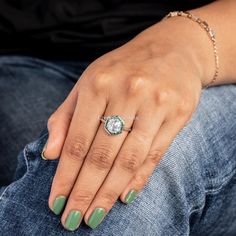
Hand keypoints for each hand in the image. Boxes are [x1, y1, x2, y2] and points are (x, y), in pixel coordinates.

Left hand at [44, 17, 205, 230]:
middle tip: (73, 219)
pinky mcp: (178, 113)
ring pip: (128, 159)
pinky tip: (124, 196)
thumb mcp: (88, 83)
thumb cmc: (123, 68)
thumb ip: (65, 116)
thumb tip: (52, 154)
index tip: (56, 201)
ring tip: (95, 215)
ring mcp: (156, 103)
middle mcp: (127, 92)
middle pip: (101, 154)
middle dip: (85, 191)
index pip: (77, 140)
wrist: (170, 49)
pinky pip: (155, 153)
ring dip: (109, 192)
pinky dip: (138, 178)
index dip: (65, 175)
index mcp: (98, 83)